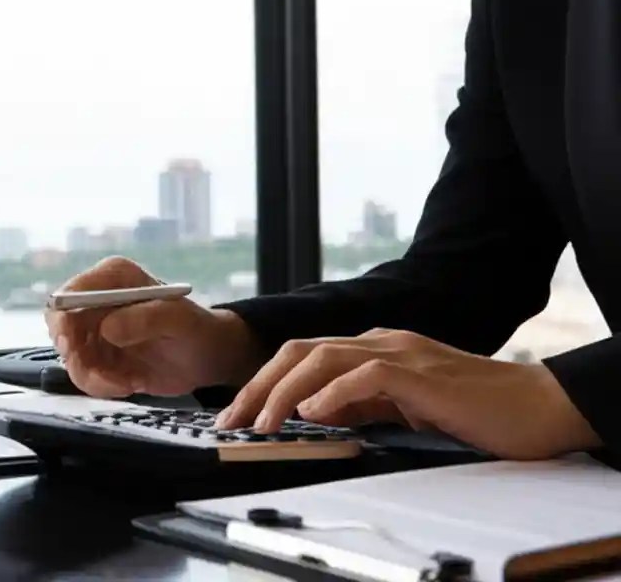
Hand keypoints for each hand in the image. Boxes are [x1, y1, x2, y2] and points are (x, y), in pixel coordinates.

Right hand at [43, 256, 267, 397]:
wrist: (208, 357)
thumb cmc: (197, 328)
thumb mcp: (178, 319)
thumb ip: (145, 319)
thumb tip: (107, 329)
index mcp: (113, 278)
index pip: (70, 293)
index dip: (63, 318)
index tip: (72, 346)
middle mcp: (98, 302)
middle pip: (60, 326)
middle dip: (74, 355)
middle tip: (98, 375)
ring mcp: (96, 331)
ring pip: (70, 357)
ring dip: (93, 376)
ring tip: (127, 383)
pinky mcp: (100, 357)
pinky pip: (85, 376)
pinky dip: (103, 386)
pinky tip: (130, 384)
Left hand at [214, 328, 601, 459]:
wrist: (534, 407)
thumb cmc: (471, 412)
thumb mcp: (399, 409)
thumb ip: (358, 406)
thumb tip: (311, 414)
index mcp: (372, 349)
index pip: (302, 357)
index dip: (264, 383)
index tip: (237, 415)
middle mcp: (379, 342)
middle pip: (300, 351)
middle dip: (259, 385)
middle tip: (232, 419)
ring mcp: (400, 352)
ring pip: (323, 359)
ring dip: (284, 391)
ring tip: (262, 423)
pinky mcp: (421, 373)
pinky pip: (367, 374)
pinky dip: (333, 392)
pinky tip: (313, 411)